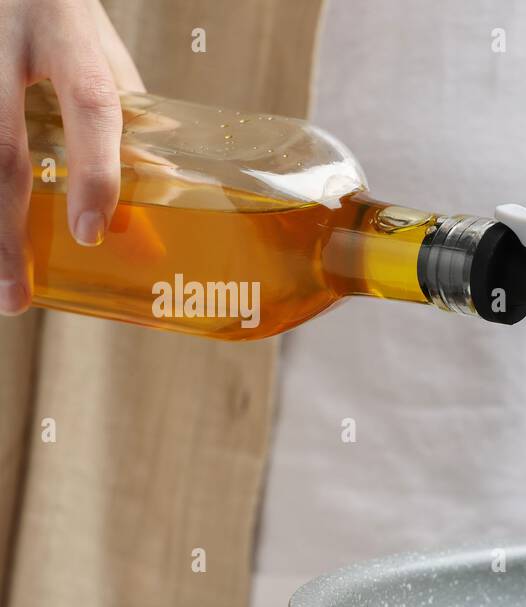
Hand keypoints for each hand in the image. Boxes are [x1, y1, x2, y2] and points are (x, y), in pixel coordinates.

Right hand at [0, 0, 142, 314]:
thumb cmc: (51, 12)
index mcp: (67, 29)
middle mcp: (1, 35)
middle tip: (15, 295)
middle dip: (5, 231)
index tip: (92, 234)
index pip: (94, 103)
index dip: (96, 172)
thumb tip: (146, 211)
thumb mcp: (93, 46)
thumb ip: (119, 116)